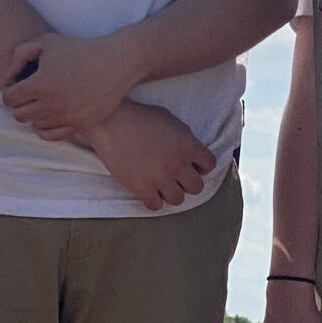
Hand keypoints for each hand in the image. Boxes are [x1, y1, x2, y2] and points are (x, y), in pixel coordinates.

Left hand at [2, 30, 137, 138]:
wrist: (115, 63)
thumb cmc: (78, 50)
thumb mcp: (45, 42)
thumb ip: (19, 55)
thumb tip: (8, 78)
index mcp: (41, 83)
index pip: (9, 98)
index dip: (11, 89)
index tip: (21, 83)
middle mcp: (52, 104)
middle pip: (19, 114)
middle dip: (21, 103)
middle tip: (31, 91)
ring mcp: (67, 117)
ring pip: (34, 125)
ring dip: (34, 114)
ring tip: (44, 100)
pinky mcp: (80, 126)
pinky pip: (50, 135)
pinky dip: (45, 127)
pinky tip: (52, 113)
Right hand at [82, 102, 215, 211]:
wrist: (111, 121)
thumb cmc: (139, 116)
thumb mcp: (170, 120)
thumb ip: (184, 138)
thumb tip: (189, 152)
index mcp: (187, 145)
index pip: (209, 164)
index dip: (202, 166)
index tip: (192, 166)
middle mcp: (177, 164)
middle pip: (197, 187)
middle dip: (188, 183)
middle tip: (177, 178)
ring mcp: (160, 178)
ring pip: (178, 200)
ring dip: (171, 193)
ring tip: (162, 185)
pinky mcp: (141, 188)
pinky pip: (155, 206)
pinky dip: (153, 200)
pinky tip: (148, 191)